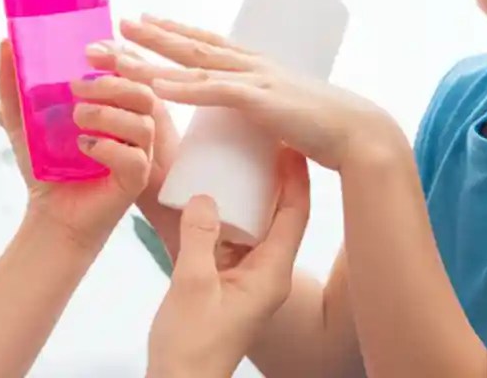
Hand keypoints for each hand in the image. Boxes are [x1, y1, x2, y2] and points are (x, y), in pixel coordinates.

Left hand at [0, 39, 164, 251]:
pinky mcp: (135, 179)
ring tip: (76, 119)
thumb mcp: (22, 121)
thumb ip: (13, 85)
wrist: (49, 214)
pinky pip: (135, 157)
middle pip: (143, 93)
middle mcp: (131, 126)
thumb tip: (4, 44)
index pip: (130, 72)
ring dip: (108, 114)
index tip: (89, 52)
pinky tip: (84, 148)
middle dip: (111, 84)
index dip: (117, 57)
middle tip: (76, 87)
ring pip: (143, 123)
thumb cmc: (45, 166)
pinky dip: (109, 148)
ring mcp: (137, 153)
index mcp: (114, 106)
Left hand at [118, 15, 401, 171]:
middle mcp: (252, 64)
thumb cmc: (326, 127)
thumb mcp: (284, 111)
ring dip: (153, 57)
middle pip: (191, 44)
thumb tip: (252, 114)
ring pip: (193, 63)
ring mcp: (256, 79)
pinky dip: (183, 88)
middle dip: (151, 35)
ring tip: (120, 49)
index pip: (207, 42)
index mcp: (256, 66)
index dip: (174, 31)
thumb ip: (262, 110)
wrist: (360, 133)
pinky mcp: (262, 101)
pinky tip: (156, 86)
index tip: (144, 23)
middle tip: (114, 25)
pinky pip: (214, 91)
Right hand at [147, 150, 311, 377]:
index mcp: (270, 274)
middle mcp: (264, 274)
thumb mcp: (192, 285)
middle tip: (262, 138)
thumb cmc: (191, 347)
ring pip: (250, 225)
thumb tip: (206, 196)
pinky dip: (219, 215)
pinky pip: (226, 239)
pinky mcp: (223, 283)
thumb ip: (199, 236)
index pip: (294, 215)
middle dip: (271, 178)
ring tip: (235, 157)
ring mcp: (244, 279)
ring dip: (243, 194)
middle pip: (277, 215)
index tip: (290, 141)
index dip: (295, 176)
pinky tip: (205, 194)